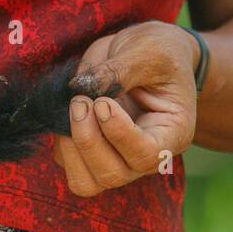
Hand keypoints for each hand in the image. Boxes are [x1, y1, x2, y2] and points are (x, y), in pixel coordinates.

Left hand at [52, 21, 198, 195]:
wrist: (148, 51)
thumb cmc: (158, 51)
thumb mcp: (148, 52)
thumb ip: (118, 71)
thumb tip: (80, 87)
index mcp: (172, 133)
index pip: (147, 155)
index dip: (119, 134)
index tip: (103, 102)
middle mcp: (145, 155)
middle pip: (113, 174)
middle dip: (88, 139)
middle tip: (80, 100)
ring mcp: (117, 156)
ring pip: (86, 180)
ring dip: (71, 146)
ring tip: (74, 105)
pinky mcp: (91, 149)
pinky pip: (67, 162)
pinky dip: (60, 140)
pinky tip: (67, 110)